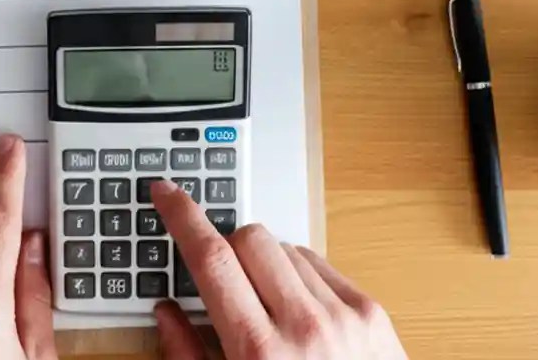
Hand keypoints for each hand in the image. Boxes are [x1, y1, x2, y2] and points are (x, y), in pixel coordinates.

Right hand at [149, 180, 407, 359]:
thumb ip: (187, 354)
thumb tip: (166, 309)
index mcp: (257, 351)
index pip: (211, 259)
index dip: (182, 216)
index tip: (167, 193)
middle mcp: (303, 326)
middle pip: (250, 239)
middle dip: (228, 249)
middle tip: (223, 281)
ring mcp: (343, 316)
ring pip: (286, 247)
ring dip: (266, 265)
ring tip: (266, 308)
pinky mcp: (371, 312)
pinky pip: (321, 264)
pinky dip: (300, 276)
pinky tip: (297, 310)